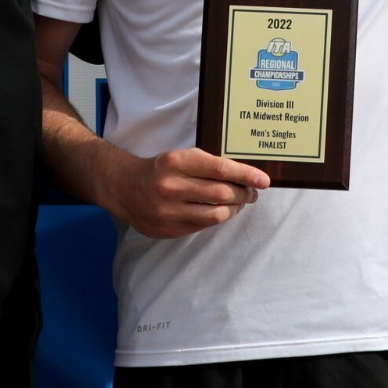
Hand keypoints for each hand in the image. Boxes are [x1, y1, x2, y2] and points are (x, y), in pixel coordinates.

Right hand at [106, 148, 270, 239]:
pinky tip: (219, 211)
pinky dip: (216, 218)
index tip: (264, 180)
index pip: (220, 169)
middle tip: (252, 192)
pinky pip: (203, 226)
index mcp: (176, 162)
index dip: (245, 175)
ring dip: (234, 209)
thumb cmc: (159, 169)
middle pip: (222, 193)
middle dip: (243, 193)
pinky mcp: (168, 229)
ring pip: (216, 214)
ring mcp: (169, 211)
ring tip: (238, 203)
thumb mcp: (180, 157)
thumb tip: (244, 177)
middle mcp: (171, 186)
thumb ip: (207, 165)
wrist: (123, 187)